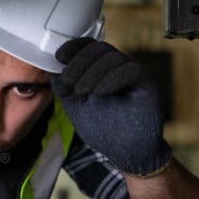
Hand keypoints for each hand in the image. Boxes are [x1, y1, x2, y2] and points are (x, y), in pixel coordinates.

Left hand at [52, 38, 171, 175]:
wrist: (125, 151)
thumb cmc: (102, 128)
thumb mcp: (74, 105)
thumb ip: (64, 86)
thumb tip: (52, 68)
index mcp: (100, 69)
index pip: (88, 47)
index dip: (74, 48)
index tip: (60, 57)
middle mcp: (117, 67)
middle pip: (99, 48)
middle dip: (79, 62)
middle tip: (69, 80)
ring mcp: (132, 74)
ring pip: (113, 57)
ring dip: (92, 73)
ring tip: (82, 91)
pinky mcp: (146, 84)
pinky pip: (130, 71)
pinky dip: (111, 79)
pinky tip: (98, 92)